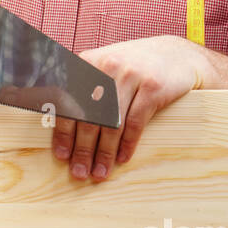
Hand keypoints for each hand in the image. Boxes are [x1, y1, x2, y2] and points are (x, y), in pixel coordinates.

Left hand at [51, 36, 207, 182]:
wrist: (175, 54)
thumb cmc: (131, 68)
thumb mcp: (102, 67)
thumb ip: (79, 86)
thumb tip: (51, 117)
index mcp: (87, 63)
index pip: (68, 102)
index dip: (63, 132)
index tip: (61, 156)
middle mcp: (105, 67)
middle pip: (88, 116)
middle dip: (82, 149)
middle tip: (79, 173)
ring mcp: (130, 75)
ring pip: (111, 122)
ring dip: (104, 152)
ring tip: (99, 172)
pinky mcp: (153, 86)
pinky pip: (135, 122)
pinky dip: (127, 144)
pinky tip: (122, 159)